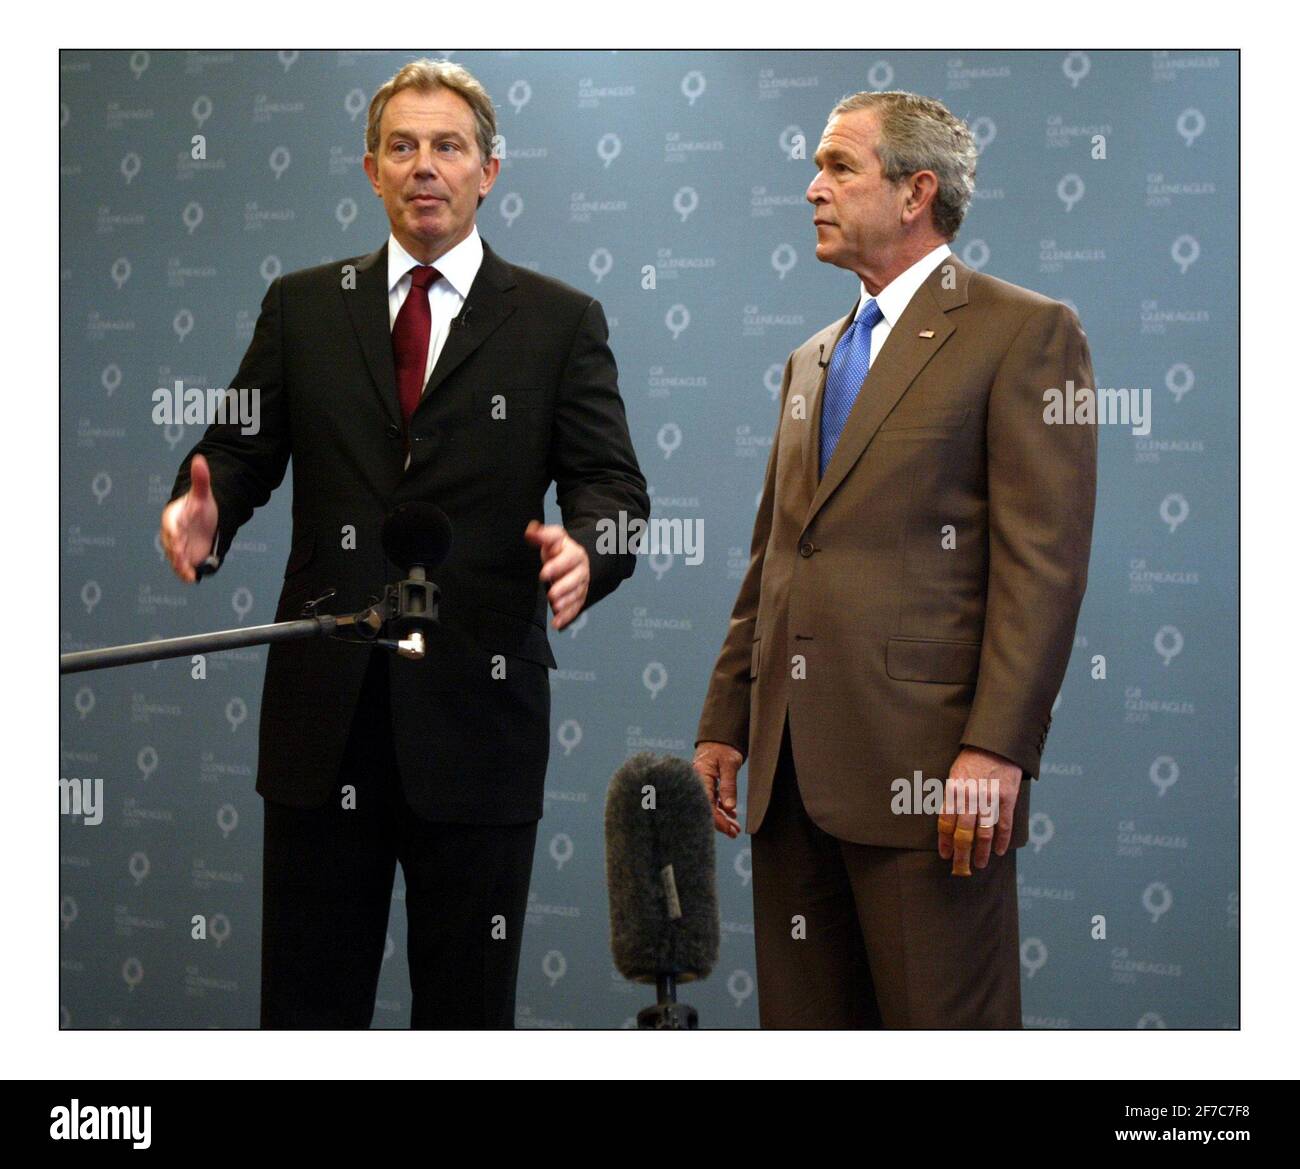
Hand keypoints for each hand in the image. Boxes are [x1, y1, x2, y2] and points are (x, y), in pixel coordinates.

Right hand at [160, 454, 218, 583]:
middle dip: (176, 551)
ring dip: (180, 565)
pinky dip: (185, 573)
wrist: (203, 520)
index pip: (170, 523)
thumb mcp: (203, 493)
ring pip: (175, 557)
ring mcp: (178, 546)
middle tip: (181, 559)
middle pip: (171, 543)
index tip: (176, 535)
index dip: (173, 530)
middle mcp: (173, 533)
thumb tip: (200, 459)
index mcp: (173, 516)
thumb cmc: (200, 506)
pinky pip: (182, 566)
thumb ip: (201, 479)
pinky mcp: (185, 557)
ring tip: (187, 574)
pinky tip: (191, 579)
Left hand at [524, 520, 589, 629]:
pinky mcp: (578, 599)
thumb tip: (531, 530)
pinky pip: (575, 608)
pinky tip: (557, 623)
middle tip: (551, 594)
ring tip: (555, 608)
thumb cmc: (559, 550)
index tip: (543, 573)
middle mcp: (581, 570)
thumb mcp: (552, 539)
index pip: (568, 559)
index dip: (557, 566)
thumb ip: (542, 535)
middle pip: (576, 579)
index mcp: (574, 553)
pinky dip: (567, 617)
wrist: (575, 560)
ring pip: (576, 595)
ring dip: (567, 602)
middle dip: (564, 587)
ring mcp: (581, 586)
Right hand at [692, 741, 742, 837]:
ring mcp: (702, 785)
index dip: (717, 820)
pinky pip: (713, 800)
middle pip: (707, 809)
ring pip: (711, 806)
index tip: (729, 830)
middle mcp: (699, 784)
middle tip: (734, 833)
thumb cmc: (723, 748)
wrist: (719, 737)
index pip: (707, 805)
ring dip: (723, 818)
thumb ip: (728, 785)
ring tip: (735, 829)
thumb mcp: (729, 764)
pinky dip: (722, 809)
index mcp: (701, 778)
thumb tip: (729, 807)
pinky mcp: (707, 785)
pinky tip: (731, 816)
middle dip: (721, 823)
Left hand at [937, 746, 1021, 876]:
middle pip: (964, 833)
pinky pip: (1004, 825)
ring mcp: (990, 799)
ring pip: (984, 833)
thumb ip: (951, 798)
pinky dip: (1001, 840)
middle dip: (961, 854)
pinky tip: (998, 851)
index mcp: (954, 790)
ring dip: (980, 852)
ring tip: (978, 865)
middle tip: (960, 868)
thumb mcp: (953, 775)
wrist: (996, 745)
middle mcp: (970, 796)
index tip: (945, 855)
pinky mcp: (1007, 798)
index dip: (945, 842)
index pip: (946, 822)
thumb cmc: (971, 760)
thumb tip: (947, 824)